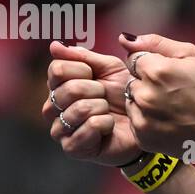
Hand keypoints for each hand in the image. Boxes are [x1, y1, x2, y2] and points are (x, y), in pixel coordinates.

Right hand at [42, 40, 142, 166]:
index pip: (57, 69)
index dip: (83, 69)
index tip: (95, 77)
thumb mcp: (108, 68)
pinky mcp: (71, 148)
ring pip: (79, 109)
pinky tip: (108, 127)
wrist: (141, 122)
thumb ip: (82, 56)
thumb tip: (54, 45)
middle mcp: (52, 107)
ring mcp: (59, 129)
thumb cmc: (122, 93)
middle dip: (96, 90)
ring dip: (102, 108)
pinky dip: (106, 124)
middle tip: (105, 97)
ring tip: (107, 112)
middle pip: (67, 89)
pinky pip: (89, 127)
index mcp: (57, 85)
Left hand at [117, 33, 194, 163]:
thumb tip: (124, 38)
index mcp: (156, 71)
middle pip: (130, 80)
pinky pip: (135, 120)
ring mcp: (143, 118)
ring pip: (131, 100)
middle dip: (146, 82)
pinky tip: (166, 119)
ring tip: (169, 106)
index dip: (151, 64)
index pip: (133, 58)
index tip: (168, 74)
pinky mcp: (142, 136)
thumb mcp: (191, 55)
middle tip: (171, 91)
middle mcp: (145, 95)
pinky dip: (146, 118)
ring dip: (144, 100)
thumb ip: (155, 43)